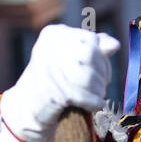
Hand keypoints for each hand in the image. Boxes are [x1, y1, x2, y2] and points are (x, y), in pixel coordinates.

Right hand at [0, 25, 119, 141]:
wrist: (26, 107)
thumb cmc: (54, 80)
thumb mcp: (70, 57)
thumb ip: (92, 48)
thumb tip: (114, 45)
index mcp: (53, 34)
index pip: (91, 40)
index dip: (102, 57)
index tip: (102, 71)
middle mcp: (48, 48)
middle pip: (90, 56)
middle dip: (103, 73)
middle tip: (102, 85)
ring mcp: (48, 70)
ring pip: (88, 77)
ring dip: (99, 89)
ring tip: (98, 96)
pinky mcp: (51, 92)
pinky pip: (82, 96)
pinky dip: (94, 102)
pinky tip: (96, 105)